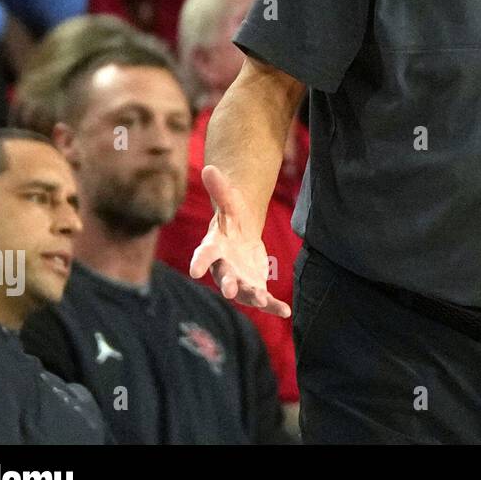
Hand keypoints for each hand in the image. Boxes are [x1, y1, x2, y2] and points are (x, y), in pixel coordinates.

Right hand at [190, 164, 291, 316]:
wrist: (242, 237)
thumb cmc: (232, 220)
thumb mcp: (230, 202)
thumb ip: (220, 189)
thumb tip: (209, 167)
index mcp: (215, 247)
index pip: (204, 255)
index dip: (200, 262)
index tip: (194, 271)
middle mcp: (224, 268)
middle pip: (224, 277)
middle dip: (228, 284)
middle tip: (230, 291)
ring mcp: (240, 280)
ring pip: (244, 292)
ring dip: (253, 297)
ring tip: (264, 300)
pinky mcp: (255, 287)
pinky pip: (264, 300)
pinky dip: (274, 307)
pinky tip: (286, 312)